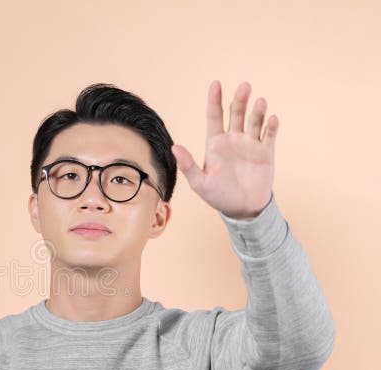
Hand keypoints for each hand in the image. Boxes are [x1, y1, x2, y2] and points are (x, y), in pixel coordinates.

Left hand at [171, 80, 277, 219]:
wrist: (242, 209)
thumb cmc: (218, 196)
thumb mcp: (200, 182)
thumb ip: (188, 165)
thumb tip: (174, 148)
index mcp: (215, 143)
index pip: (214, 116)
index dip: (214, 100)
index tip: (215, 84)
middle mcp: (233, 139)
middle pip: (236, 113)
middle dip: (240, 99)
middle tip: (244, 86)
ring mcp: (251, 144)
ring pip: (254, 121)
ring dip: (257, 110)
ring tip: (259, 101)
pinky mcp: (266, 152)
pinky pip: (270, 135)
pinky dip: (271, 126)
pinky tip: (271, 118)